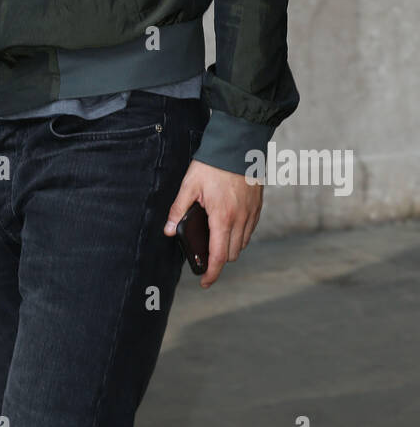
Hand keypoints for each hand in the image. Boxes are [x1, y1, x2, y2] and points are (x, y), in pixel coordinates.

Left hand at [164, 160, 262, 287]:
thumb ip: (178, 209)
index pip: (219, 256)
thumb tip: (168, 230)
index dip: (212, 273)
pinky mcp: (257, 206)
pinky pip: (250, 230)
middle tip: (205, 255)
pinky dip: (240, 235)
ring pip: (243, 243)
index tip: (204, 281)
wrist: (238, 144)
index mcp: (222, 218)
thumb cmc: (213, 164)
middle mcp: (240, 219)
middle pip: (232, 254)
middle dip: (219, 259)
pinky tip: (228, 226)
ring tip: (215, 239)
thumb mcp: (189, 185)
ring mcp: (251, 213)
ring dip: (230, 247)